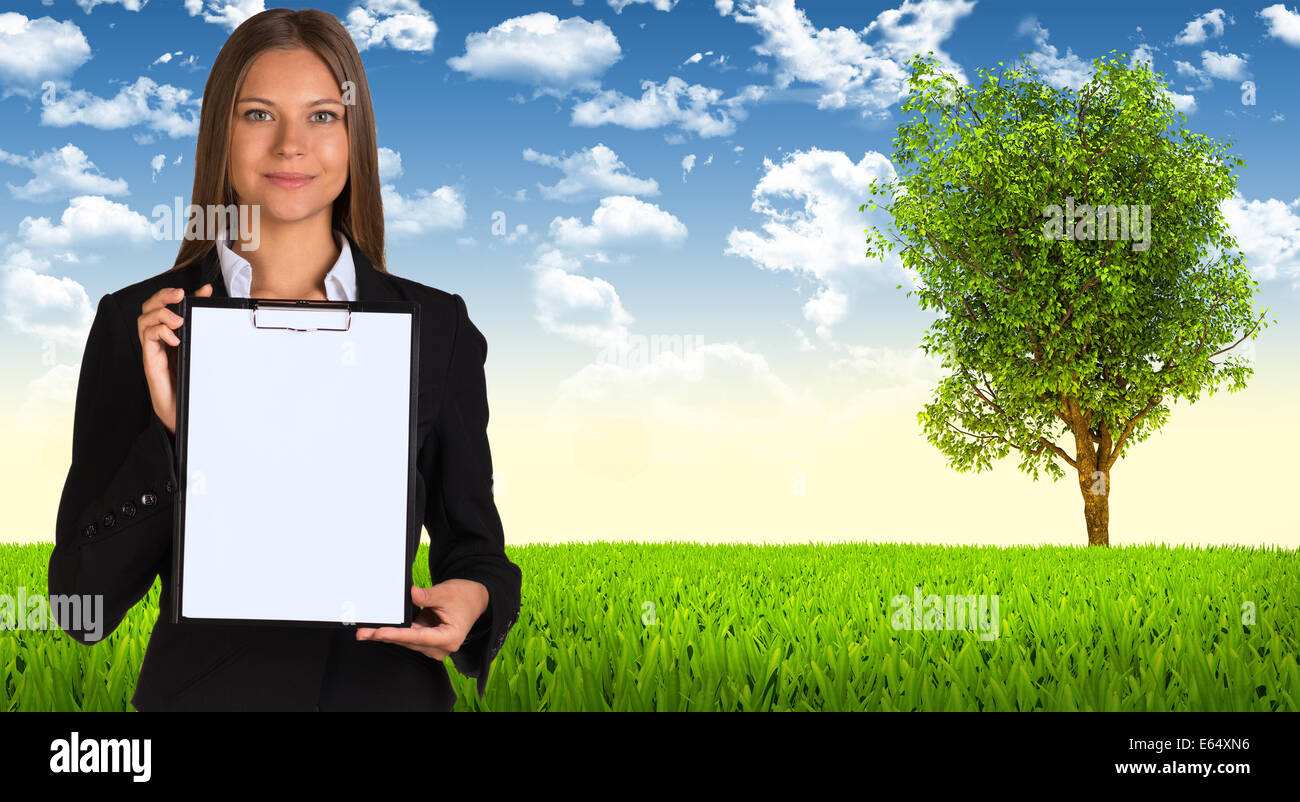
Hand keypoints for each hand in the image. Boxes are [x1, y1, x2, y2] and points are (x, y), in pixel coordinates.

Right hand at [138, 283, 213, 435]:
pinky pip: (148, 338)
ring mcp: (153, 349)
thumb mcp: (202, 355)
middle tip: (180, 294)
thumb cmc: (192, 384)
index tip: (205, 290)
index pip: (168, 306)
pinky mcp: (151, 360)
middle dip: (164, 296)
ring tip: (179, 320)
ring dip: (162, 314)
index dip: (182, 294)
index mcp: (171, 334)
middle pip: (150, 307)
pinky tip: (174, 338)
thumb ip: (206, 335)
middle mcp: (159, 339)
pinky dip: (159, 332)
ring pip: (145, 319)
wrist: (183, 413)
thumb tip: (217, 316)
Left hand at [356, 580, 489, 660]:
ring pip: (406, 641)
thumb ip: (427, 595)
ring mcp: (434, 646)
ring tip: (366, 631)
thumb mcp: (445, 592)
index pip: (418, 637)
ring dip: (387, 635)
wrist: (475, 600)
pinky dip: (395, 632)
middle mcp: (441, 647)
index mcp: (449, 637)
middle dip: (385, 636)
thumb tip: (411, 594)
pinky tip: (379, 629)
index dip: (397, 634)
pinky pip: (408, 637)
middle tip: (364, 632)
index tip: (380, 632)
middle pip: (409, 641)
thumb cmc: (464, 597)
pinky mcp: (427, 641)